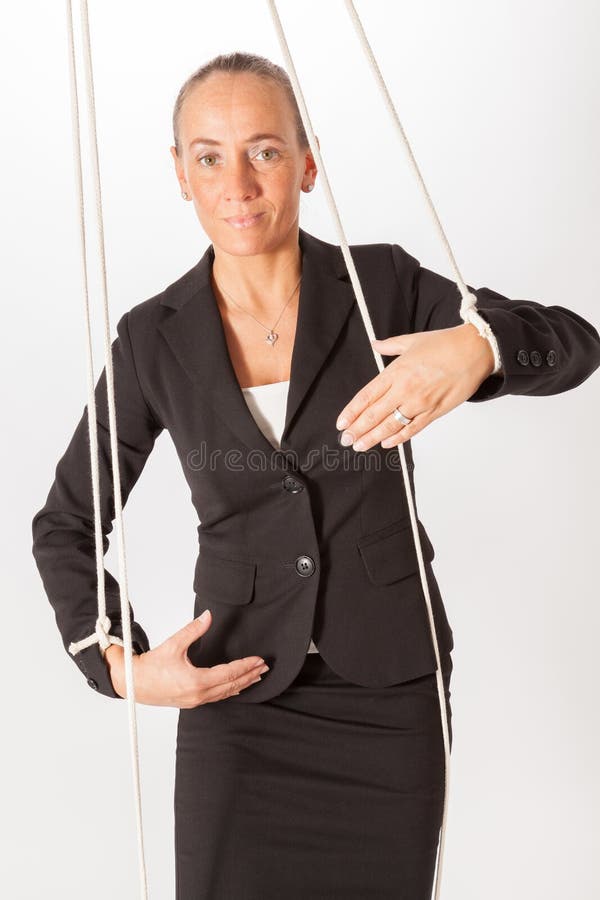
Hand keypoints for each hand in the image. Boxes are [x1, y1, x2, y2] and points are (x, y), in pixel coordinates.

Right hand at [104, 610, 268, 706]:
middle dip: (250, 675)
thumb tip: (208, 615)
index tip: (259, 660)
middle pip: (231, 685)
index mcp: (196, 681)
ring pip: (225, 693)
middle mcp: (199, 694)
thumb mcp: (173, 644)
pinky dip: (229, 691)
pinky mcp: (191, 702)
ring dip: (242, 684)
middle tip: (265, 667)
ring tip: (256, 676)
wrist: (133, 683)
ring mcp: (196, 701)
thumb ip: (193, 630)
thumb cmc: (150, 667)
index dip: (246, 666)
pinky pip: (217, 697)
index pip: (229, 673)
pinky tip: (236, 687)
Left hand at [335, 322, 495, 451]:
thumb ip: (390, 346)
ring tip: (360, 446)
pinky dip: (398, 438)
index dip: (351, 412)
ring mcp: (420, 402)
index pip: (366, 396)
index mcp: (396, 371)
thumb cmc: (445, 344)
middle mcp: (405, 389)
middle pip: (374, 414)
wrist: (474, 350)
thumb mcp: (412, 341)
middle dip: (357, 429)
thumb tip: (375, 344)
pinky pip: (412, 429)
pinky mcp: (435, 411)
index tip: (341, 423)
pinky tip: (386, 444)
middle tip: (345, 440)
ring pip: (390, 425)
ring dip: (373, 437)